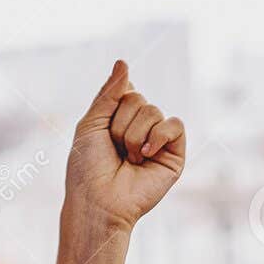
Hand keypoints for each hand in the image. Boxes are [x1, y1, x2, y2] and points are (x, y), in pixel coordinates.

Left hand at [65, 60, 186, 233]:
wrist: (99, 200)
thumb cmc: (88, 167)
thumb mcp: (92, 122)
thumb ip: (109, 93)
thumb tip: (124, 62)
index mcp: (121, 119)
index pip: (127, 91)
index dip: (113, 105)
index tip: (103, 129)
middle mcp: (142, 128)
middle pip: (139, 100)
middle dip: (121, 124)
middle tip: (115, 149)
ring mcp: (159, 141)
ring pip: (154, 112)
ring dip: (134, 135)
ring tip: (130, 158)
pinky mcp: (175, 155)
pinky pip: (175, 126)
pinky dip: (158, 137)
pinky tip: (146, 155)